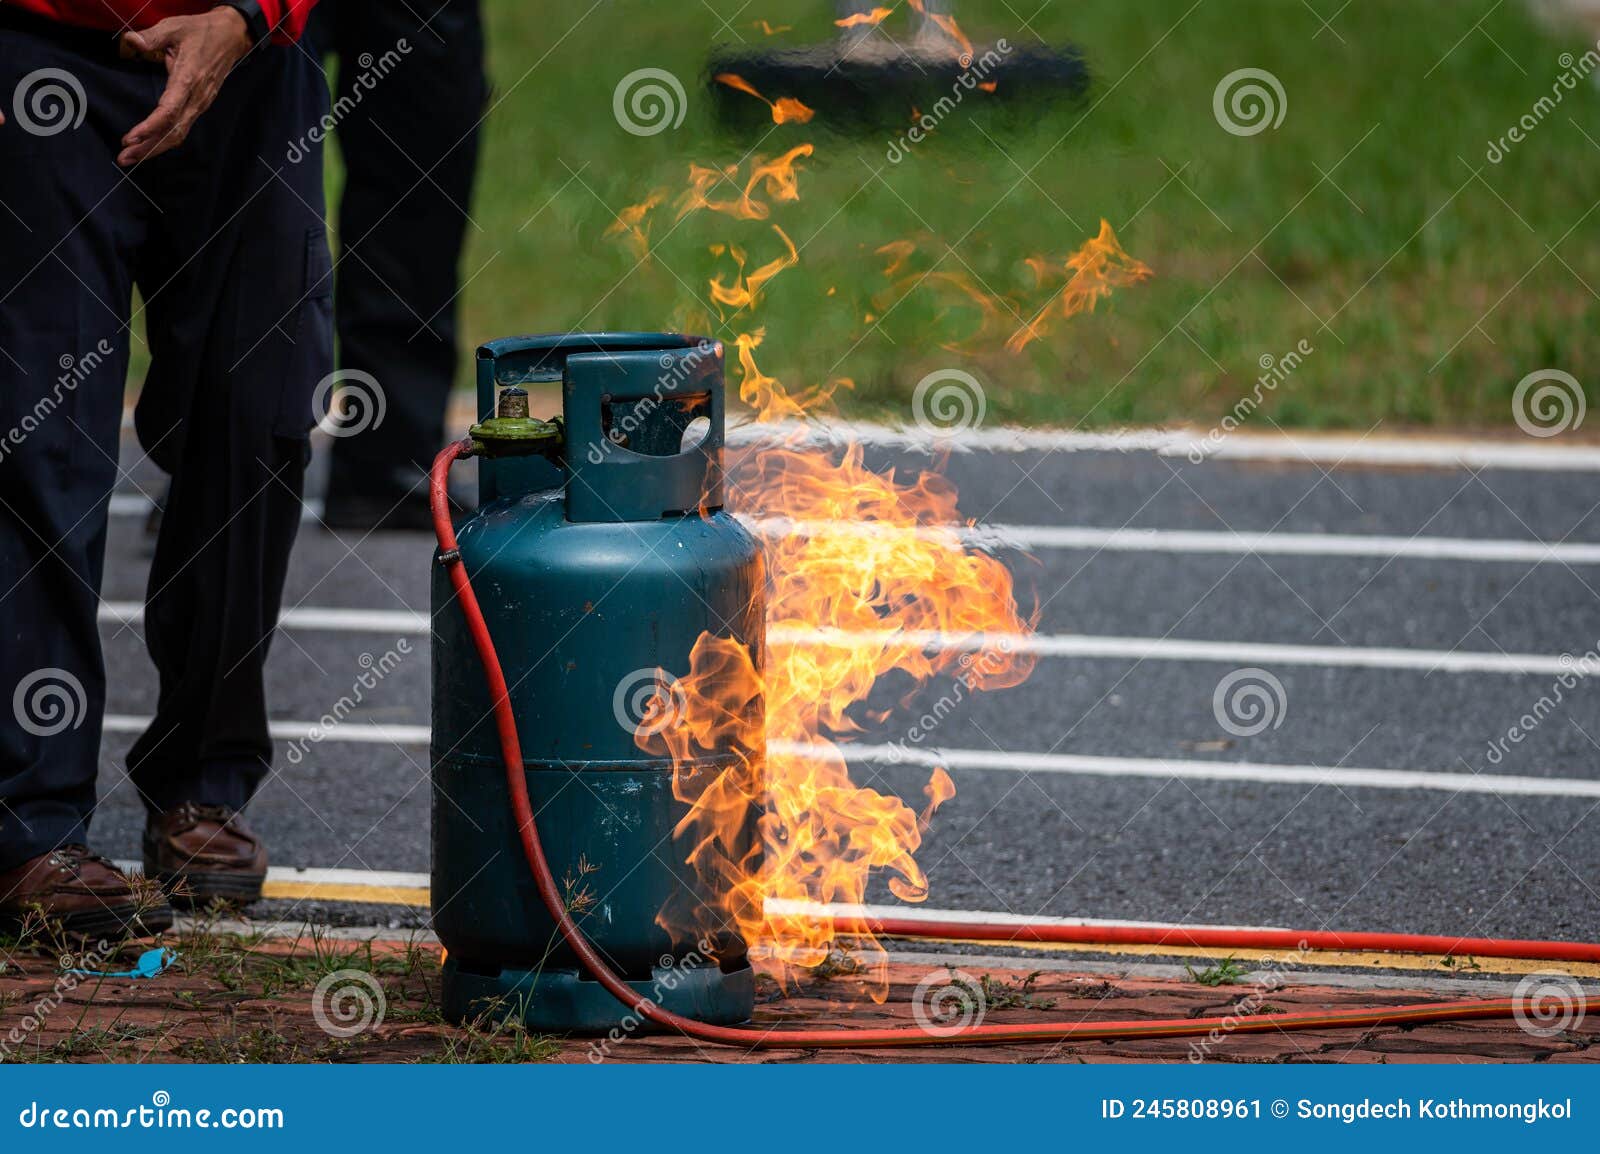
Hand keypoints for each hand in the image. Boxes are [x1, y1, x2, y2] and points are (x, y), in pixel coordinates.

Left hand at [117, 8, 252, 165]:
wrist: (231, 37)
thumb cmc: (201, 31)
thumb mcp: (174, 27)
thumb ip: (152, 36)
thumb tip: (132, 41)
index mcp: (189, 79)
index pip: (169, 111)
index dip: (150, 128)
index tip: (130, 138)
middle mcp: (197, 98)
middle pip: (173, 132)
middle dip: (149, 148)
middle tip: (124, 158)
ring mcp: (200, 104)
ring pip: (178, 134)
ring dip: (155, 148)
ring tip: (132, 156)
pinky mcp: (199, 105)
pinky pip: (182, 128)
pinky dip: (164, 140)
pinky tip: (149, 145)